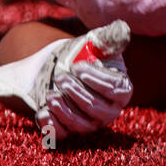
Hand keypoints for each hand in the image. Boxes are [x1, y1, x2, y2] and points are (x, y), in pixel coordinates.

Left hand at [33, 20, 133, 140]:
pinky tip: (42, 112)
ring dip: (63, 110)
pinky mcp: (69, 129)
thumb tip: (123, 30)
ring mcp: (89, 123)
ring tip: (50, 95)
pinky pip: (62, 134)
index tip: (78, 67)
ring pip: (79, 124)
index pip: (115, 90)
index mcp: (121, 89)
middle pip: (96, 109)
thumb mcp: (94, 42)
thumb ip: (109, 37)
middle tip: (60, 77)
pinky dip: (52, 126)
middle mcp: (108, 110)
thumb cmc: (82, 54)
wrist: (57, 66)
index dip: (97, 80)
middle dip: (76, 93)